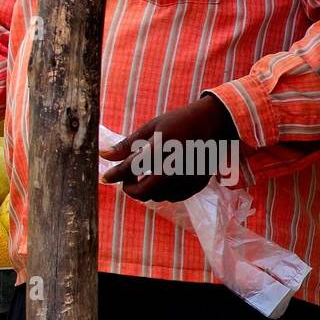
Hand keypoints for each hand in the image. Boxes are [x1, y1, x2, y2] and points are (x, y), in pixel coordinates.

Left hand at [100, 95, 240, 201]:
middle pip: (143, 192)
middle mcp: (175, 165)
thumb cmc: (179, 122)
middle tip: (127, 179)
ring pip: (157, 196)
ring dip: (146, 189)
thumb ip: (127, 144)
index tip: (104, 178)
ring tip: (145, 174)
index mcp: (161, 148)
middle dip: (129, 189)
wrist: (216, 122)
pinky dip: (162, 191)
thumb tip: (103, 155)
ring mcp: (188, 176)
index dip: (114, 175)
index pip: (130, 168)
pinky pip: (173, 197)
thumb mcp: (152, 127)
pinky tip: (162, 178)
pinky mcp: (197, 183)